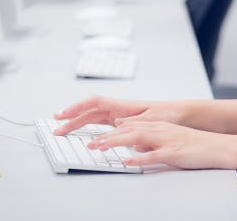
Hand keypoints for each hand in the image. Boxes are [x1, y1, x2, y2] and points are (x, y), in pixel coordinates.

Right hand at [53, 96, 186, 135]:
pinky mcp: (123, 122)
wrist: (180, 114)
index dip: (77, 108)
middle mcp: (119, 109)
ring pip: (93, 117)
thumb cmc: (168, 115)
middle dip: (72, 119)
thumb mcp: (153, 120)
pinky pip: (101, 123)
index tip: (62, 115)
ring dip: (78, 122)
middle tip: (56, 129)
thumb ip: (135, 124)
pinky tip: (83, 134)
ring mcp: (120, 115)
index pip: (95, 103)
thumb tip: (117, 125)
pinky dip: (89, 127)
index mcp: (123, 106)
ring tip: (63, 130)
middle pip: (89, 112)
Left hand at [88, 121, 236, 169]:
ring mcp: (167, 140)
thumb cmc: (193, 146)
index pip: (128, 128)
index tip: (94, 140)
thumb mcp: (167, 142)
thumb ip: (150, 144)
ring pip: (137, 139)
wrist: (217, 147)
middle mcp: (159, 131)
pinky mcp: (174, 152)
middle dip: (107, 138)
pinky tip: (129, 162)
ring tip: (100, 148)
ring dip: (116, 143)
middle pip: (128, 132)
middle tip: (90, 145)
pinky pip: (155, 155)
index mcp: (157, 127)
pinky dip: (140, 158)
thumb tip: (134, 150)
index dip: (109, 133)